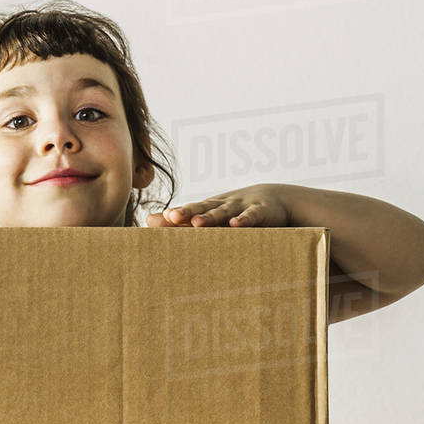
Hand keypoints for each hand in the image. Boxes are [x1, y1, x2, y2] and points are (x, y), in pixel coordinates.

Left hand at [146, 184, 289, 227]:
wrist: (276, 198)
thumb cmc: (235, 210)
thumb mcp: (210, 213)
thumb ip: (182, 219)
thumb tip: (148, 220)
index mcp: (210, 207)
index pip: (189, 211)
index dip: (175, 215)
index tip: (156, 221)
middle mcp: (223, 204)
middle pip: (203, 208)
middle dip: (188, 213)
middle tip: (171, 218)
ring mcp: (242, 206)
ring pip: (225, 212)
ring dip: (211, 217)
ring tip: (197, 223)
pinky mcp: (262, 211)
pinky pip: (252, 215)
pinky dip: (244, 219)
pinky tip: (235, 224)